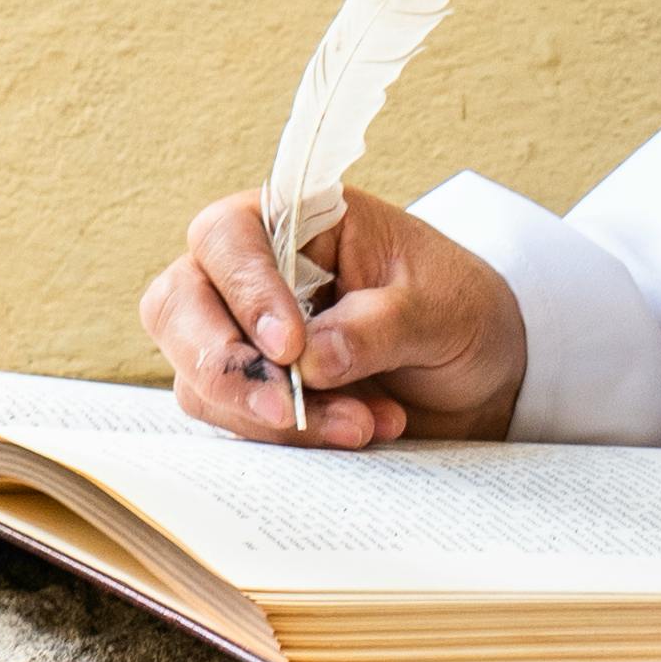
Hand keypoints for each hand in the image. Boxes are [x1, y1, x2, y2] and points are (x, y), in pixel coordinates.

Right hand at [139, 178, 528, 450]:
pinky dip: (289, 440)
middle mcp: (249, 273)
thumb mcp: (439, 308)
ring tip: (366, 424)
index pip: (228, 238)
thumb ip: (377, 327)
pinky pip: (233, 422)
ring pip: (199, 377)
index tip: (290, 347)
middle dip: (229, 368)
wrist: (482, 373)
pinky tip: (362, 429)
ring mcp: (240, 335)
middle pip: (178, 307)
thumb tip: (311, 361)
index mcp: (293, 220)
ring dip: (272, 417)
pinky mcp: (252, 394)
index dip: (247, 290)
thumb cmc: (456, 311)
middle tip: (289, 410)